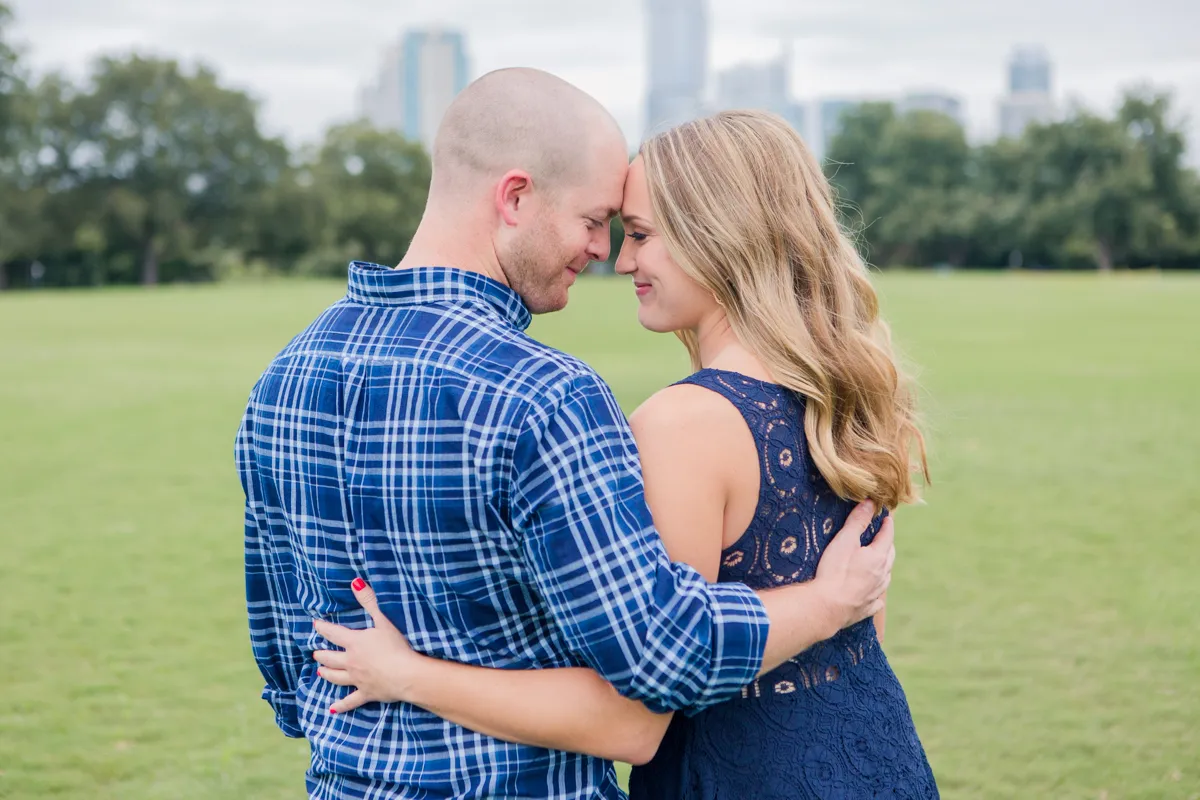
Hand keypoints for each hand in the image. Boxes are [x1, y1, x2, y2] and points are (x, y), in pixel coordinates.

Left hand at [312, 579, 430, 713]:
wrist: (406, 674)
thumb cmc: (396, 646)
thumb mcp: (383, 620)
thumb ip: (369, 601)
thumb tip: (355, 582)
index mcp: (354, 643)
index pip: (333, 633)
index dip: (323, 628)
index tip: (315, 625)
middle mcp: (351, 662)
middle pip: (331, 658)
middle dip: (322, 654)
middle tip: (316, 652)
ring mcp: (357, 679)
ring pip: (336, 677)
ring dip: (327, 674)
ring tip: (319, 672)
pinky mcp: (366, 693)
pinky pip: (350, 701)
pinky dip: (341, 705)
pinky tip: (332, 708)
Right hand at [811, 501, 894, 630]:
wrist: (828, 606)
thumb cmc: (835, 571)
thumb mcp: (845, 540)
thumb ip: (858, 521)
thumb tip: (870, 503)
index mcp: (878, 557)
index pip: (887, 536)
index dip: (887, 525)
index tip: (887, 518)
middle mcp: (882, 575)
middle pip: (889, 556)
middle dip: (887, 545)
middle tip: (883, 537)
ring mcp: (875, 593)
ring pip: (885, 577)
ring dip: (884, 568)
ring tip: (879, 563)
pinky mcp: (867, 608)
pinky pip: (876, 599)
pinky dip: (876, 593)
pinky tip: (873, 595)